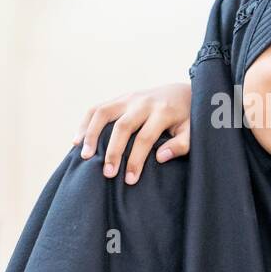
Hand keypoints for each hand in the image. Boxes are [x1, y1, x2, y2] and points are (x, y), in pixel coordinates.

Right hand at [72, 82, 192, 184]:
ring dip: (91, 134)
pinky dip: (86, 123)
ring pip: (104, 113)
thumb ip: (181, 145)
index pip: (145, 138)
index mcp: (163, 111)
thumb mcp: (193, 131)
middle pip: (123, 126)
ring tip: (84, 156)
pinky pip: (98, 108)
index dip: (136, 160)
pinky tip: (77, 140)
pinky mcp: (120, 98)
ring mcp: (129, 97)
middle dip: (113, 151)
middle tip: (107, 173)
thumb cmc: (187, 118)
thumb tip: (160, 158)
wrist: (183, 92)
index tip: (129, 180)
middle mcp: (143, 102)